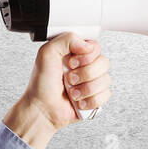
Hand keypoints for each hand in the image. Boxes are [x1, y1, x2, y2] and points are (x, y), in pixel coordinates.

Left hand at [3, 32, 111, 148]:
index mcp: (76, 53)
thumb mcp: (47, 53)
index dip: (86, 56)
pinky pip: (105, 95)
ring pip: (106, 80)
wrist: (42, 109)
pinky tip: (79, 100)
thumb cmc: (42, 84)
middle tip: (70, 78)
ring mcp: (91, 82)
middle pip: (104, 63)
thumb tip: (87, 45)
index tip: (71, 62)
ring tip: (72, 92)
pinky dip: (90, 100)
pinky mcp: (96, 97)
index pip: (95, 46)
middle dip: (85, 74)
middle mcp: (85, 66)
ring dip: (86, 89)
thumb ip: (66, 39)